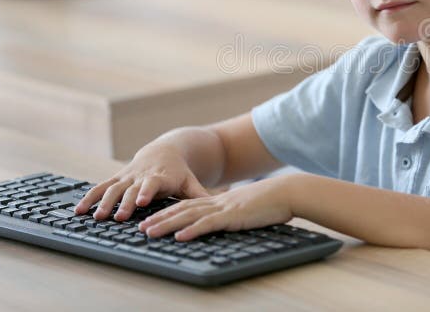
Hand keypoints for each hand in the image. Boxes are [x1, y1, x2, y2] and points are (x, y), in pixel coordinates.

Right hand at [74, 142, 209, 220]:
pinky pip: (100, 187)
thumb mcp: (191, 182)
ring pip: (113, 189)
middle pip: (131, 190)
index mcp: (161, 177)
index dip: (146, 191)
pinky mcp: (116, 178)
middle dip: (124, 203)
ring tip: (96, 217)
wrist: (164, 151)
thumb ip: (200, 195)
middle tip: (116, 217)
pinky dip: (89, 198)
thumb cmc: (179, 172)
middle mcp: (141, 176)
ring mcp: (127, 177)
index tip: (142, 201)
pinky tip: (78, 211)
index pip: (153, 184)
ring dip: (103, 202)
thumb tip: (217, 208)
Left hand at [138, 176, 293, 240]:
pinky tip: (178, 236)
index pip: (190, 205)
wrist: (288, 192)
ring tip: (149, 231)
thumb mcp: (250, 207)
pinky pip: (208, 224)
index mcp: (222, 201)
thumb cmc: (274, 202)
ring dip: (167, 224)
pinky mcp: (233, 216)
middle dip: (160, 218)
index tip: (154, 218)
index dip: (170, 212)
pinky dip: (191, 230)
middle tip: (141, 226)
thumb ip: (237, 212)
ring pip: (189, 216)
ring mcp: (224, 208)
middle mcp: (219, 202)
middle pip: (183, 209)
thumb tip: (233, 219)